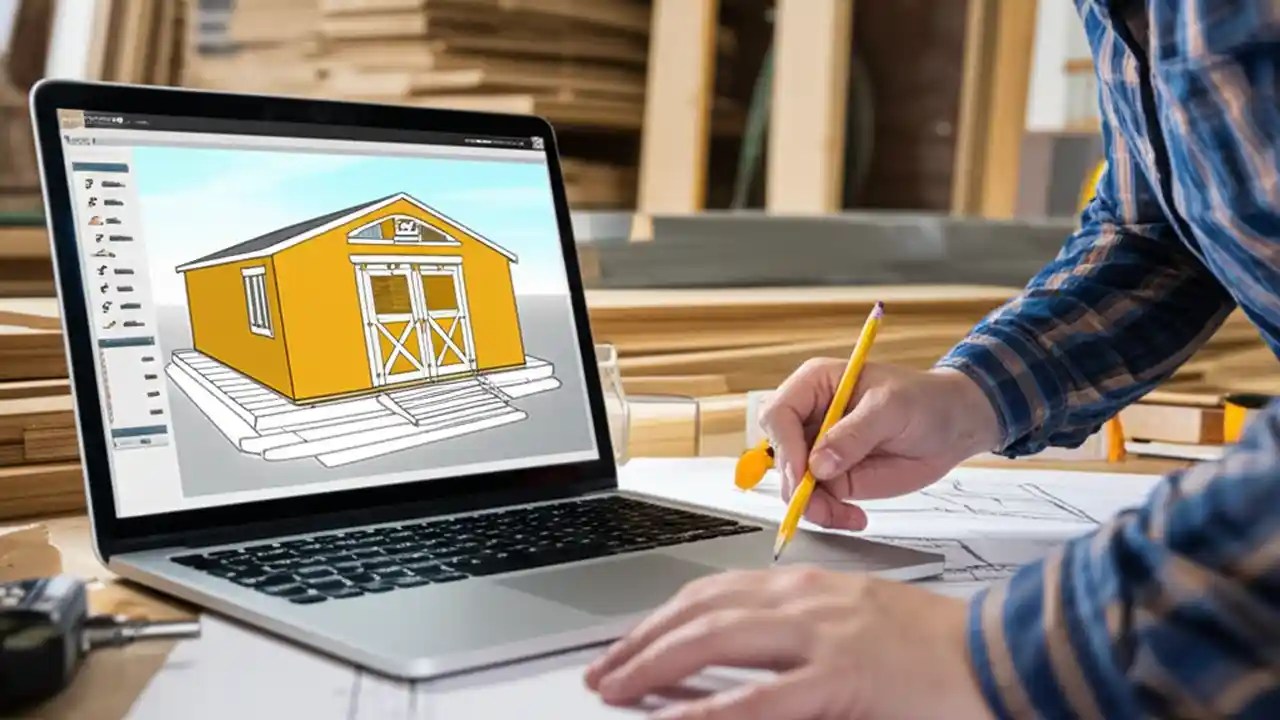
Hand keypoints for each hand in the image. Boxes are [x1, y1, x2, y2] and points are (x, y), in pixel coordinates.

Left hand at [583, 567, 992, 719]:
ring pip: (715, 640)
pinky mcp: (842, 680)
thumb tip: (746, 662)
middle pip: (699, 612)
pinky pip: (759, 699)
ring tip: (616, 689)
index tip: (629, 641)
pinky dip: (708, 711)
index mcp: (807, 588)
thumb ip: (797, 635)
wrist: (1002, 653)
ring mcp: (821, 638)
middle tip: (602, 671)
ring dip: (654, 665)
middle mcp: (805, 602)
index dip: (661, 618)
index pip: (712, 593)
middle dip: (641, 642)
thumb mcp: (854, 624)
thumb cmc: (934, 645)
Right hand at [759, 362, 1000, 529]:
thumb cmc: (923, 401)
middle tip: (820, 505)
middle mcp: (809, 417)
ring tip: (847, 517)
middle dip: (795, 484)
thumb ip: (854, 434)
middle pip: (779, 454)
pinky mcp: (833, 477)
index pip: (779, 414)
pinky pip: (816, 501)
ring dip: (813, 506)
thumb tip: (817, 465)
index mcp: (815, 385)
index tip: (803, 473)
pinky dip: (830, 516)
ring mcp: (819, 450)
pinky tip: (855, 518)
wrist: (951, 427)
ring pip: (794, 484)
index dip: (784, 445)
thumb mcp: (891, 408)